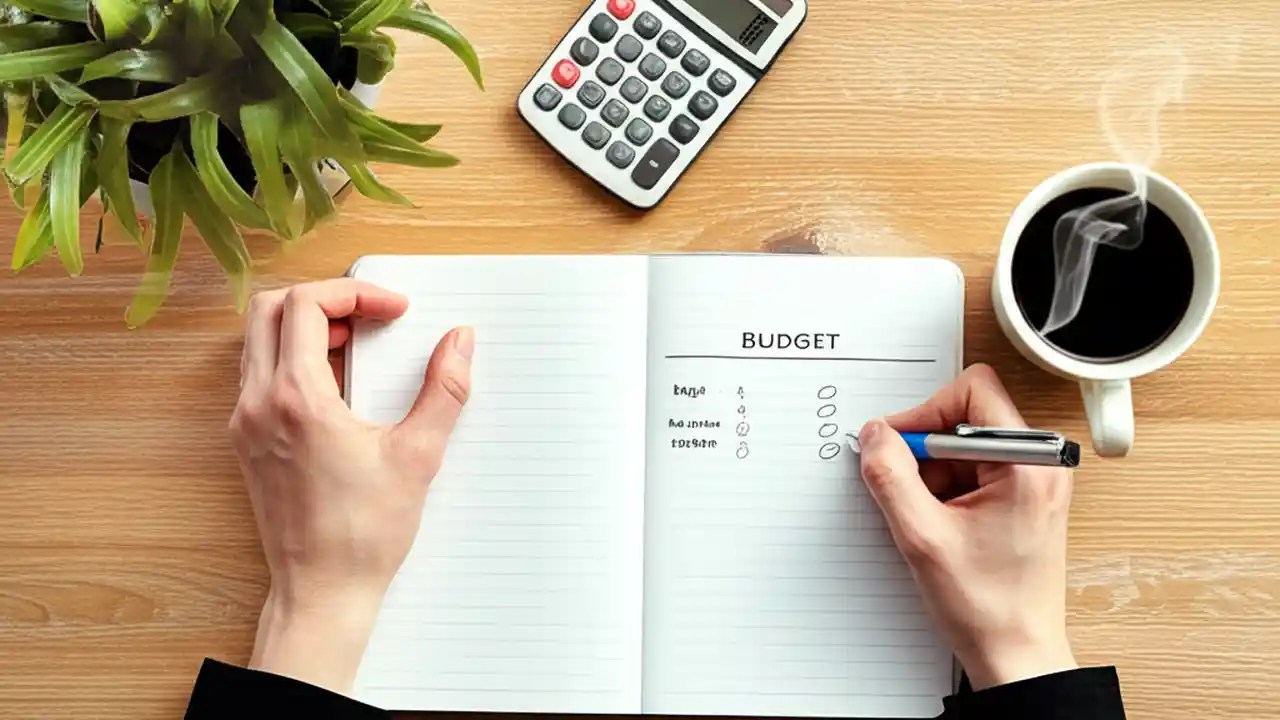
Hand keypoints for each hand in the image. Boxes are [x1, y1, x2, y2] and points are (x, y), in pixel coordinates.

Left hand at [229, 279, 473, 692]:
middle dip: (323, 298)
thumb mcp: (418, 455)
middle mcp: (259, 404)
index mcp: (297, 399)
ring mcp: (246, 424)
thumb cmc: (363, 534)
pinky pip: (257, 375)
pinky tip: (334, 384)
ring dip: (303, 327)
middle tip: (368, 316)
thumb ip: (444, 390)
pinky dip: (290, 359)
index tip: (393, 310)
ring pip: (257, 340)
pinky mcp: (247, 443)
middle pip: (269, 309)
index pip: (306, 304)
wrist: (322, 591)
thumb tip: (460, 342)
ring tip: (353, 345)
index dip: (355, 293)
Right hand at [856, 364, 1076, 689]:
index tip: (899, 446)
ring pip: (965, 445)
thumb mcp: (922, 537)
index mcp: (1029, 462)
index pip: (972, 390)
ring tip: (932, 520)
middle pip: (967, 416)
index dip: (925, 412)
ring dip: (934, 474)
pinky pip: (973, 470)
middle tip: (911, 492)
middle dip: (927, 450)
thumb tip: (875, 435)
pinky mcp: (1022, 497)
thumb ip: (891, 476)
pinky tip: (942, 526)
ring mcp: (1033, 480)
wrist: (1016, 653)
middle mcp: (1040, 463)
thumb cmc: (987, 607)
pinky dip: (946, 490)